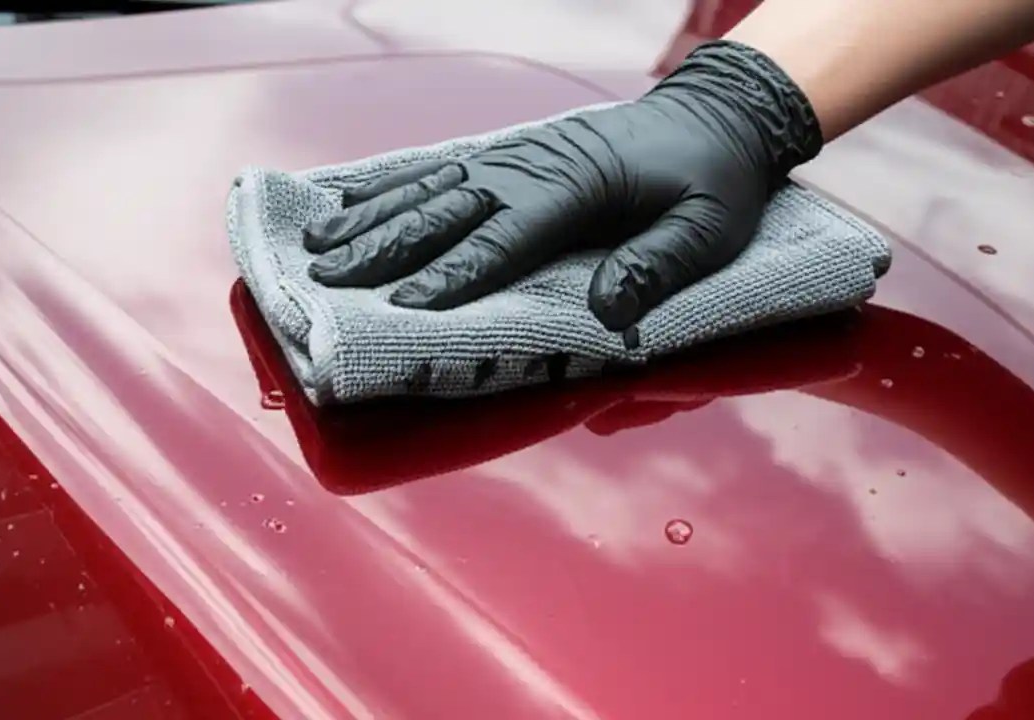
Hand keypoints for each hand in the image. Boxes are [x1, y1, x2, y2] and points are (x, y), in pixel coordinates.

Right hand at [303, 41, 820, 330]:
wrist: (716, 118)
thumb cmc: (714, 181)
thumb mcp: (711, 228)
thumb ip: (661, 266)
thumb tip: (607, 311)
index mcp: (578, 186)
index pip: (505, 235)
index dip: (456, 272)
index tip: (406, 304)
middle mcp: (532, 167)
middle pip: (446, 207)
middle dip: (385, 245)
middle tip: (328, 278)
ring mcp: (514, 155)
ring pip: (429, 184)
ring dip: (372, 216)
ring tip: (317, 244)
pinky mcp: (510, 154)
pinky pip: (439, 166)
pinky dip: (390, 185)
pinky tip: (348, 201)